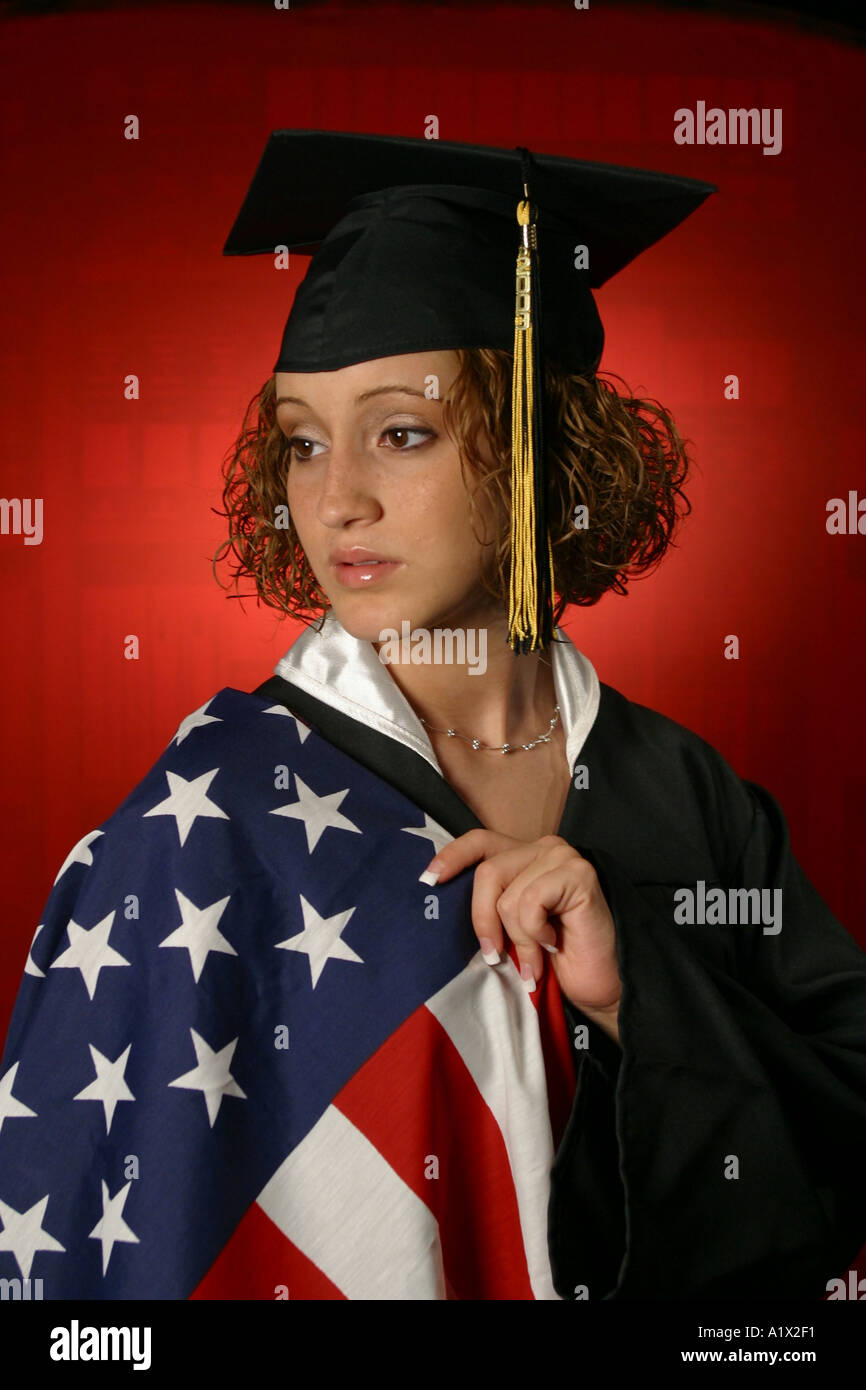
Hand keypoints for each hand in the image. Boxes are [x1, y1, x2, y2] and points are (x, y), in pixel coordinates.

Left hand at [423, 831, 620, 1041]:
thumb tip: (442, 897)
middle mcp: (543, 849)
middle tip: (494, 956)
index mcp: (523, 857)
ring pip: (508, 894)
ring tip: (535, 960)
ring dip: (518, 939)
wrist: (600, 987)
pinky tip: (554, 946)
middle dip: (484, 921)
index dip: (452, 856)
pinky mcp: (578, 874)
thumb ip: (489, 906)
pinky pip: (530, 903)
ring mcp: (563, 857)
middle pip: (487, 872)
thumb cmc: (554, 960)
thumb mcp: (510, 929)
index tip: (429, 880)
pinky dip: (535, 935)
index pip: (480, 841)